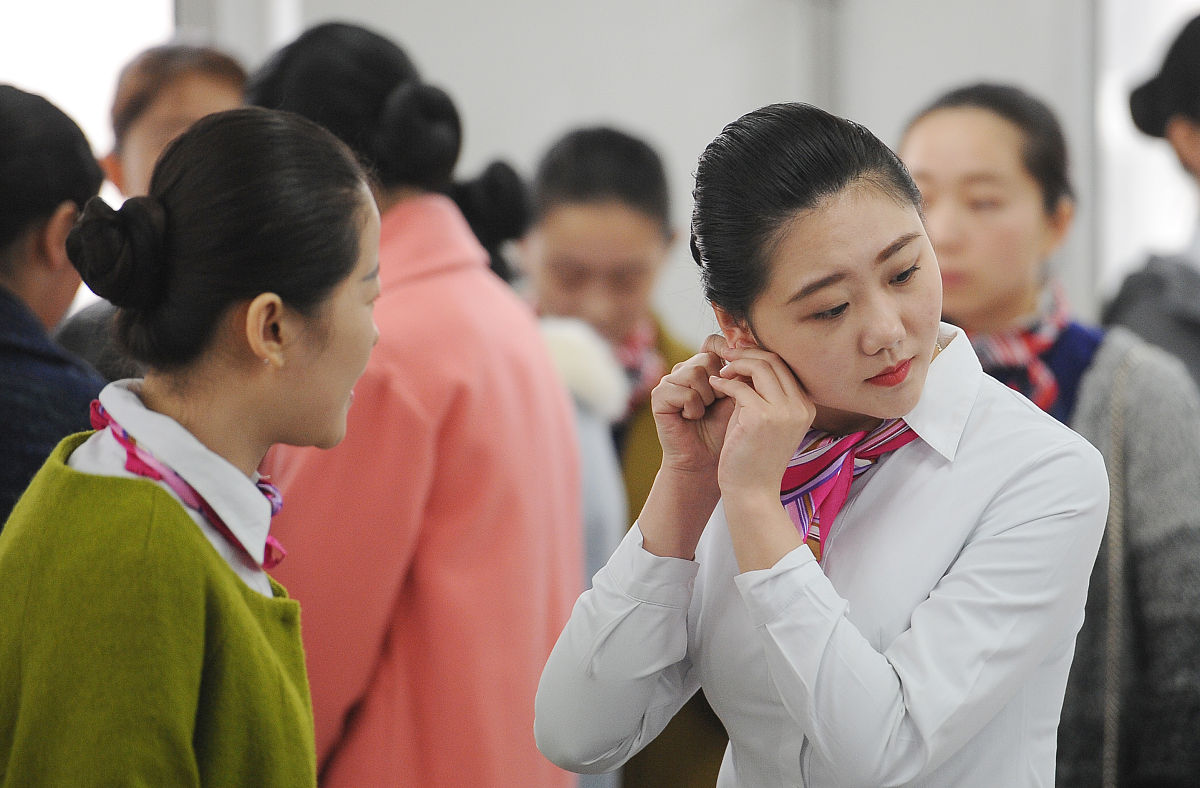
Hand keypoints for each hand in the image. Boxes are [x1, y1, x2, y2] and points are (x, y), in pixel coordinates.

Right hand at [650, 334, 735, 478]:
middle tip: (714, 405)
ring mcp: (669, 381)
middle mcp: (683, 370)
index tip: (735, 376)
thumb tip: (745, 347)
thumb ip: (738, 372)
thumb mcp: (736, 396)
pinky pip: (685, 393)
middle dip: (719, 386)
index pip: (713, 343)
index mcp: (702, 366)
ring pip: (695, 374)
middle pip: (706, 358)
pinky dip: (693, 409)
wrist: (705, 459)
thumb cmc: (723, 429)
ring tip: (702, 413)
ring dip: (706, 399)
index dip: (726, 354)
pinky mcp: (659, 396)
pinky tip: (689, 419)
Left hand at [708, 341, 815, 500]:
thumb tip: (743, 364)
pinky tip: (713, 385)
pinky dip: (723, 383)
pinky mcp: (761, 417)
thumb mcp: (765, 421)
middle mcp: (799, 406)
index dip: (758, 355)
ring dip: (735, 364)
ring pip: (759, 366)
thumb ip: (761, 394)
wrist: (752, 492)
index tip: (737, 355)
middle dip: (746, 352)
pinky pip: (739, 386)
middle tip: (724, 354)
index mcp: (805, 406)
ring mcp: (783, 411)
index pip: (784, 365)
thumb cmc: (754, 458)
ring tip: (719, 371)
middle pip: (774, 360)